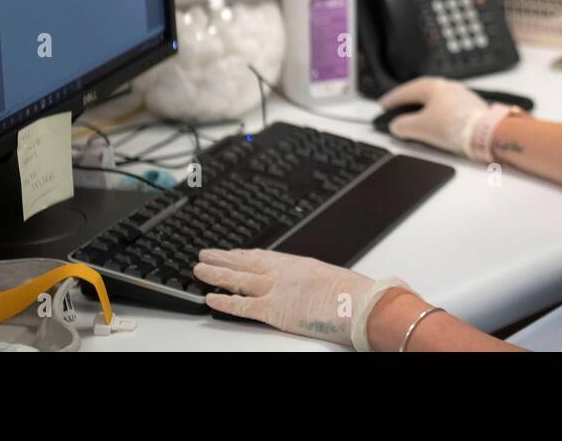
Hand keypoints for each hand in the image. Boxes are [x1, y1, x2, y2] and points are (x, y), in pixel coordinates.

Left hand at [193, 248, 408, 349]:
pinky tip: (209, 298)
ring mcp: (277, 289)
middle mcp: (285, 272)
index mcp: (300, 264)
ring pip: (238, 278)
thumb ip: (316, 283)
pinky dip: (224, 302)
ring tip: (199, 269)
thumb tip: (315, 289)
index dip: (245, 255)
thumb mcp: (333, 280)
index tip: (233, 252)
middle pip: (246, 262)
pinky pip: (242, 306)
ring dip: (216, 273)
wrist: (362, 304)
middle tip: (206, 254)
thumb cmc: (355, 295)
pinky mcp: (274, 310)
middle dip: (224, 258)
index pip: (265, 257)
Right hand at [379, 77, 508, 159]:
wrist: (485, 134)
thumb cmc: (454, 127)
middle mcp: (449, 87)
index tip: (383, 105)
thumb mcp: (419, 128)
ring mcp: (462, 97)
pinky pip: (449, 110)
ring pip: (437, 102)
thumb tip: (397, 126)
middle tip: (398, 111)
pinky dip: (438, 117)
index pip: (406, 91)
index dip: (392, 99)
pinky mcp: (472, 109)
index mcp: (434, 86)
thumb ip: (402, 126)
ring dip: (424, 111)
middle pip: (423, 94)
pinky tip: (437, 127)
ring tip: (417, 122)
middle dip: (409, 103)